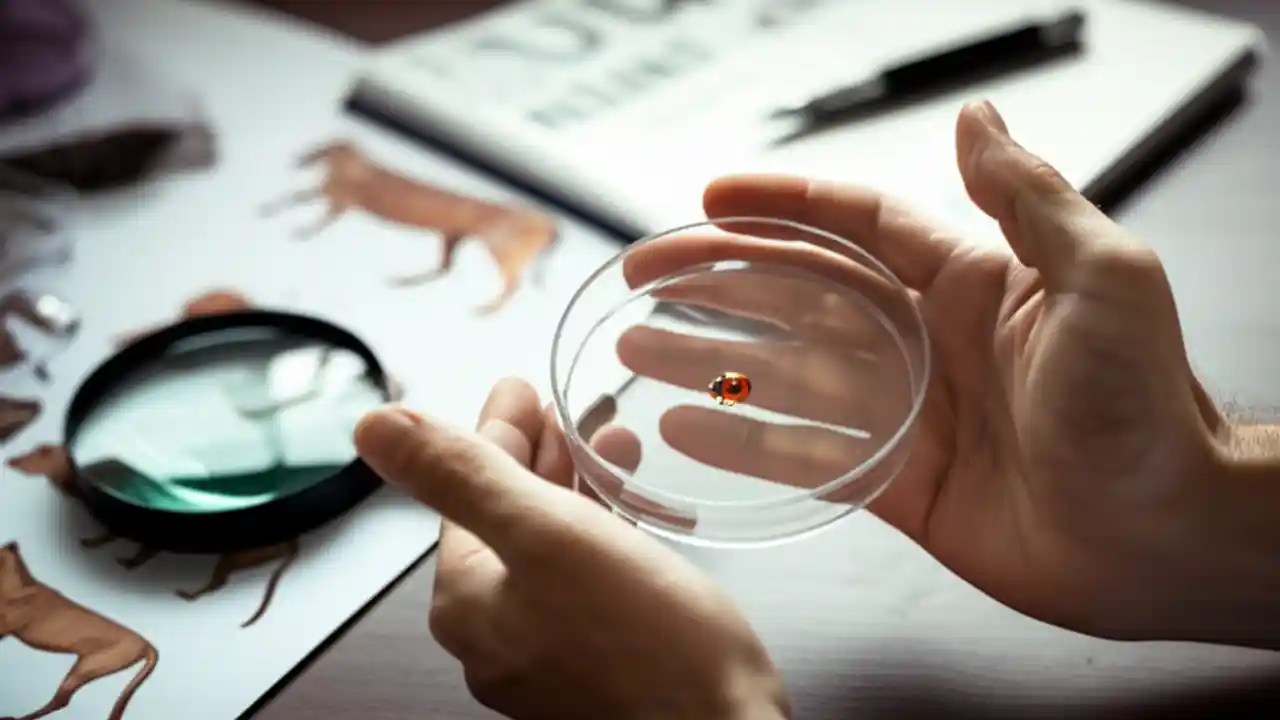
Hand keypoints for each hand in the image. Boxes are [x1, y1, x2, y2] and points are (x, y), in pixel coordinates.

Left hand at [353, 379, 789, 719]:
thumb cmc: (648, 642)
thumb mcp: (548, 534)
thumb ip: (462, 474)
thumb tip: (373, 425)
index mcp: (467, 601)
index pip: (466, 490)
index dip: (496, 429)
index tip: (522, 386)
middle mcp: (494, 635)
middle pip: (503, 519)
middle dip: (535, 455)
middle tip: (563, 407)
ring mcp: (543, 655)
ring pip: (545, 548)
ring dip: (570, 488)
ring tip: (607, 442)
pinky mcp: (592, 664)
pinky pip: (580, 581)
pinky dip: (596, 532)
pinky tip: (626, 509)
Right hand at [615, 100, 1279, 648]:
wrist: (1165, 539)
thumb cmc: (1150, 407)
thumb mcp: (1101, 278)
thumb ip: (1027, 197)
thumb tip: (974, 117)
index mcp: (971, 282)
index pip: (858, 226)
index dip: (785, 207)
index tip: (716, 198)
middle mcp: (927, 341)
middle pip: (799, 297)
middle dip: (719, 281)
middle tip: (645, 272)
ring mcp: (905, 413)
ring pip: (784, 376)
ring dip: (710, 361)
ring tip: (639, 348)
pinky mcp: (894, 483)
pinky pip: (801, 456)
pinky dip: (740, 445)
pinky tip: (687, 431)